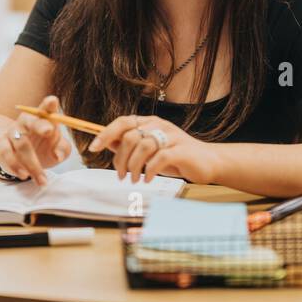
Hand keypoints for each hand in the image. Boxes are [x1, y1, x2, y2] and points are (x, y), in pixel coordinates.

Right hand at [0, 94, 72, 184]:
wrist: (18, 158)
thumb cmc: (43, 149)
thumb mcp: (57, 150)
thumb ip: (62, 149)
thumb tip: (57, 154)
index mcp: (43, 118)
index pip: (46, 108)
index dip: (49, 104)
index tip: (52, 101)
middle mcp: (26, 122)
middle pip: (31, 119)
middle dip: (40, 124)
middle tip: (49, 130)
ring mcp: (12, 132)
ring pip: (21, 144)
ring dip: (33, 164)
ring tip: (42, 179)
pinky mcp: (1, 145)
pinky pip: (6, 153)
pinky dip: (15, 166)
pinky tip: (24, 175)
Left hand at [88, 114, 221, 183]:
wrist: (208, 162)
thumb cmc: (176, 157)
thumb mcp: (150, 150)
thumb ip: (131, 145)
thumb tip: (106, 142)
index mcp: (150, 122)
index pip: (123, 122)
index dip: (105, 133)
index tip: (93, 148)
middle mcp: (160, 125)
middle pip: (129, 137)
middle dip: (120, 159)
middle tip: (121, 175)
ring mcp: (172, 136)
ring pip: (142, 147)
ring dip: (133, 167)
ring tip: (134, 179)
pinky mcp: (181, 150)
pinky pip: (159, 158)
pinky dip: (149, 170)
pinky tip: (147, 179)